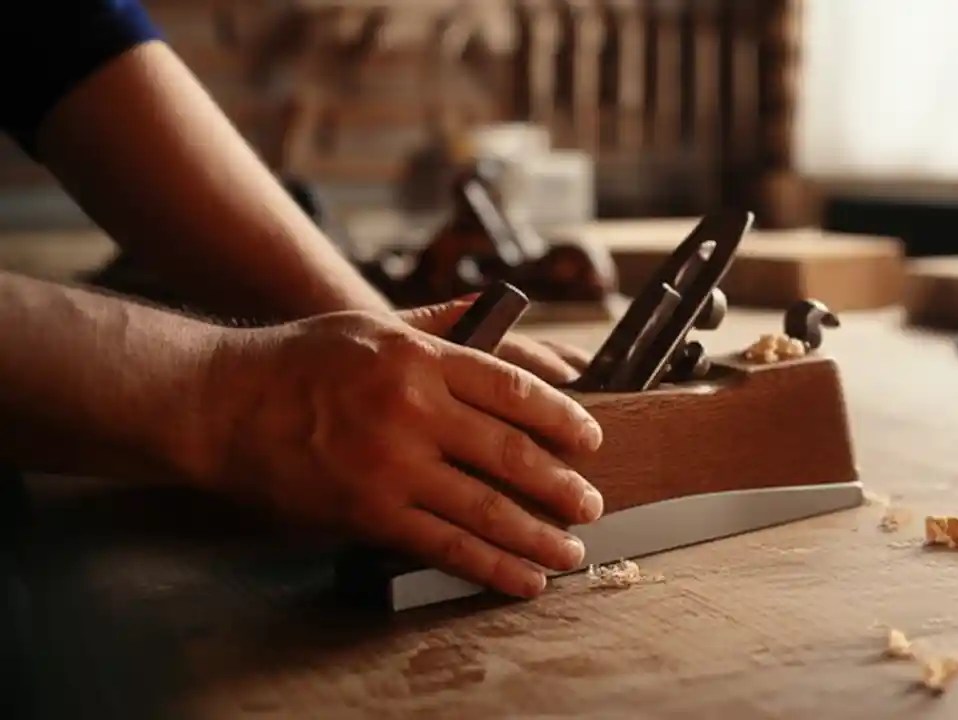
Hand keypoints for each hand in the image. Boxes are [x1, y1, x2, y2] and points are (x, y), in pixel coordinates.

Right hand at [197, 301, 605, 598]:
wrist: (222, 402)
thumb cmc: (301, 358)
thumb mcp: (377, 324)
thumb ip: (446, 323)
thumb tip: (508, 321)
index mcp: (422, 359)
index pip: (515, 390)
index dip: (563, 417)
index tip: (589, 439)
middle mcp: (414, 410)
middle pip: (511, 453)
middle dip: (562, 485)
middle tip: (591, 504)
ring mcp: (392, 465)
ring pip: (487, 508)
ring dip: (539, 536)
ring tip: (570, 551)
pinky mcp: (369, 512)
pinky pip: (444, 546)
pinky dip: (491, 567)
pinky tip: (522, 578)